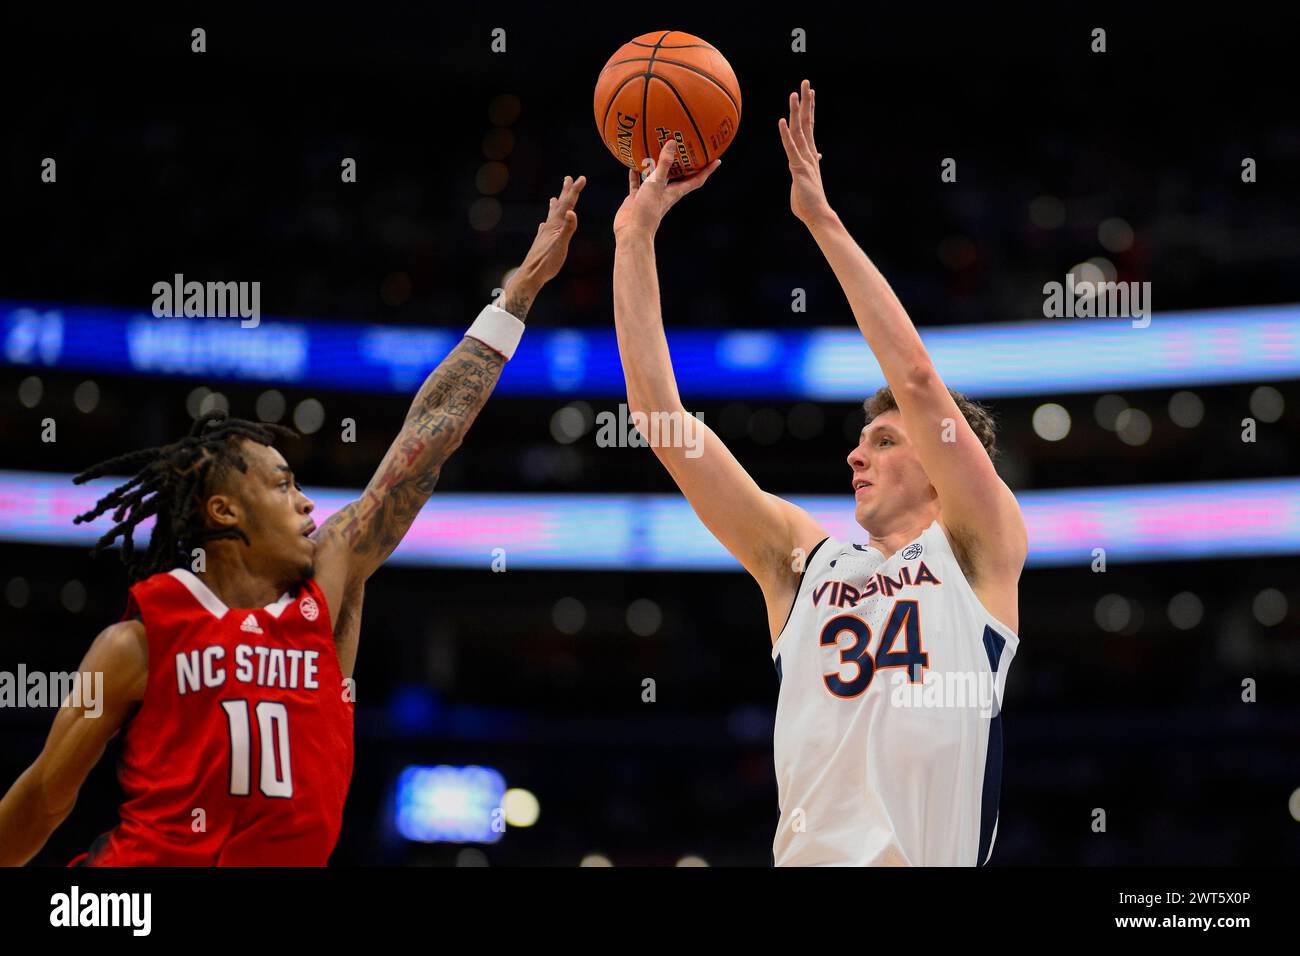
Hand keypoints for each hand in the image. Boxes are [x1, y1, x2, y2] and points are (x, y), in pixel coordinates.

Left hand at [512, 174, 586, 289]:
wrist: (530, 275)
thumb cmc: (546, 263)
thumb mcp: (561, 245)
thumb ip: (568, 229)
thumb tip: (572, 212)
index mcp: (555, 226)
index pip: (568, 204)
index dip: (575, 190)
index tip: (582, 178)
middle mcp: (549, 227)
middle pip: (559, 206)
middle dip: (565, 192)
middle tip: (568, 178)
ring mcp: (544, 235)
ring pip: (551, 216)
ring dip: (555, 206)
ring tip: (554, 198)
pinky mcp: (541, 243)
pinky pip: (545, 228)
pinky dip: (547, 222)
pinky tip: (543, 224)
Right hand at [613, 140, 719, 240]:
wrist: (632, 231)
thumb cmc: (648, 210)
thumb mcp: (656, 184)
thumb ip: (664, 164)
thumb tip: (672, 143)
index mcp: (675, 191)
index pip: (696, 180)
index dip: (707, 170)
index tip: (717, 160)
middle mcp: (666, 192)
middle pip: (677, 175)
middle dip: (682, 163)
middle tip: (685, 148)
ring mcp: (652, 195)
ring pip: (656, 176)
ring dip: (657, 165)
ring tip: (657, 149)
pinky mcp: (638, 197)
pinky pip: (638, 182)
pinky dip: (636, 173)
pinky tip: (632, 163)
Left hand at [778, 79, 831, 225]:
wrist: (817, 214)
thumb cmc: (809, 200)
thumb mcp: (807, 178)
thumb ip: (808, 165)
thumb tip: (816, 157)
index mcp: (809, 154)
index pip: (809, 127)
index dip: (809, 109)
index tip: (810, 93)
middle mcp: (809, 153)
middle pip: (807, 122)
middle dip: (806, 101)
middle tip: (805, 82)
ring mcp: (805, 159)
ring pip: (800, 130)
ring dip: (796, 111)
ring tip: (795, 93)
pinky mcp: (798, 168)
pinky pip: (791, 148)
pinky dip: (785, 134)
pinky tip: (782, 121)